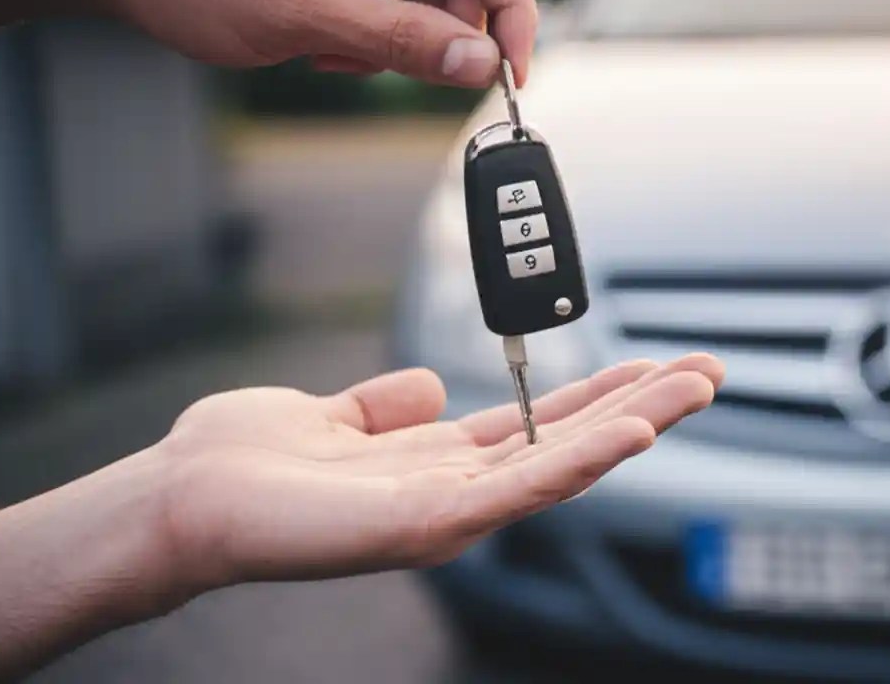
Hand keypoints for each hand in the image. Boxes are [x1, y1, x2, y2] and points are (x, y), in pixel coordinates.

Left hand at [0, 0, 536, 85]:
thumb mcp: (303, 14)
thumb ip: (399, 37)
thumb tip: (477, 61)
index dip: (511, 14)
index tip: (509, 71)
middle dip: (442, 31)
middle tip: (400, 70)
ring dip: (398, 37)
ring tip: (336, 55)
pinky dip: (370, 30)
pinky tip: (326, 46)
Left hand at [154, 354, 722, 591]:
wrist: (183, 499)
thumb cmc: (245, 462)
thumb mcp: (333, 414)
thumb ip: (387, 403)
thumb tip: (428, 384)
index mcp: (435, 461)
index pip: (537, 427)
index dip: (596, 397)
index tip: (650, 365)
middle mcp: (453, 490)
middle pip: (566, 443)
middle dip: (640, 407)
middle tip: (706, 372)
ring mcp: (447, 513)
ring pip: (562, 465)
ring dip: (634, 427)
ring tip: (693, 391)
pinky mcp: (428, 523)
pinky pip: (519, 488)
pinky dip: (580, 459)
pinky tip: (630, 430)